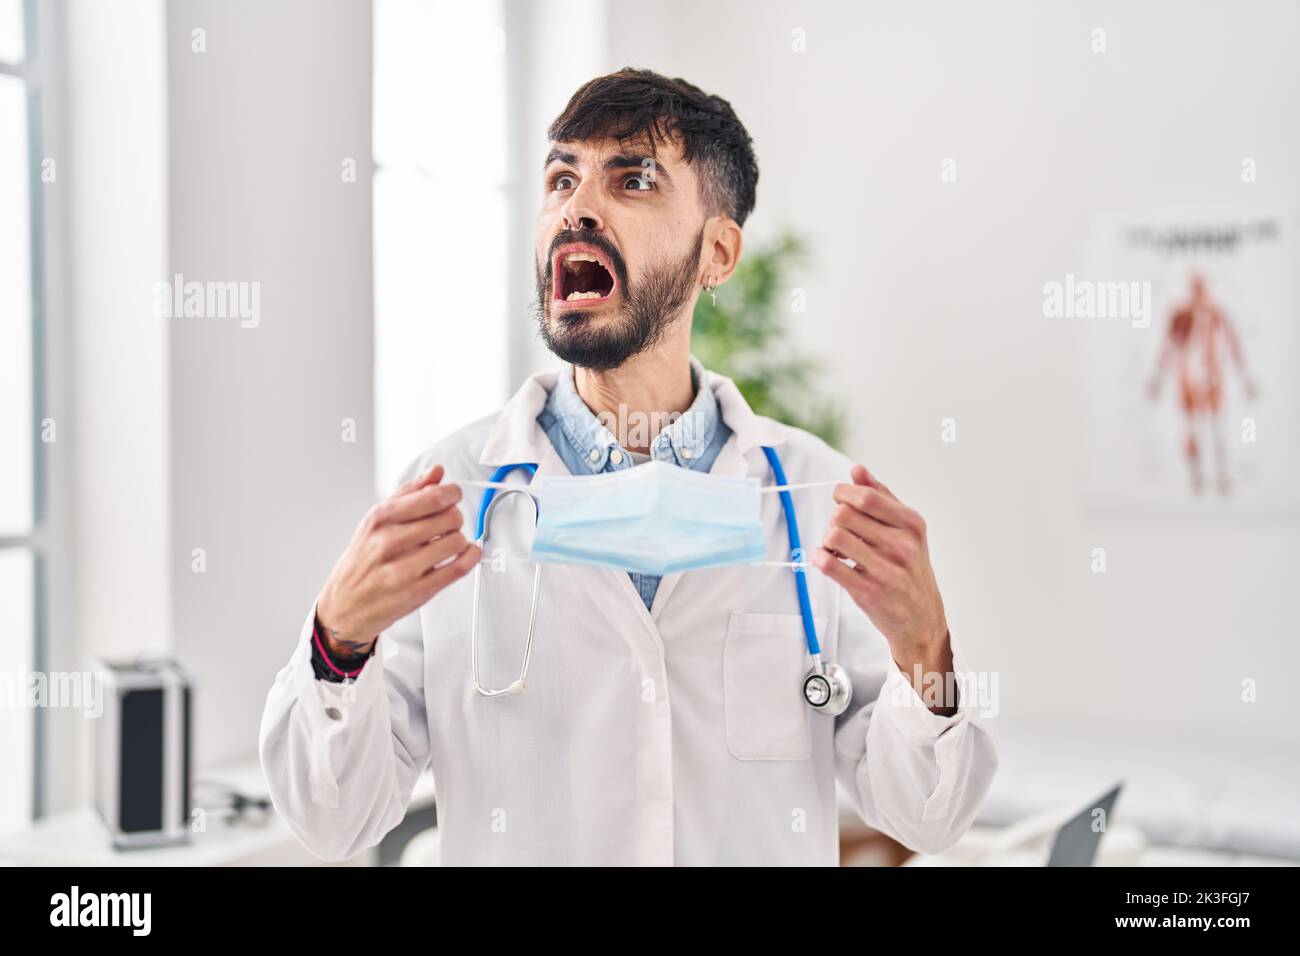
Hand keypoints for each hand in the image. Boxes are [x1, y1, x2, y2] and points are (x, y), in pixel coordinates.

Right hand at [316, 464, 479, 654]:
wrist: (345, 604)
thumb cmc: (364, 560)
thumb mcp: (377, 521)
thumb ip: (409, 493)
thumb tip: (436, 473)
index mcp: (380, 519)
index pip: (431, 497)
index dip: (451, 493)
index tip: (454, 495)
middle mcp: (389, 542)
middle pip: (448, 518)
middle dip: (455, 517)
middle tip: (450, 522)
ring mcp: (403, 569)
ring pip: (455, 542)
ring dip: (461, 539)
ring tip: (451, 541)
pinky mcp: (417, 592)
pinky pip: (457, 569)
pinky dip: (470, 558)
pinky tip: (466, 553)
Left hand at [811, 465, 948, 664]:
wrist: (921, 617)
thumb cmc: (910, 568)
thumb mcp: (905, 529)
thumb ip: (882, 497)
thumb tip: (857, 470)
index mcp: (911, 524)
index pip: (865, 496)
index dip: (843, 493)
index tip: (840, 500)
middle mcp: (901, 545)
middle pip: (844, 514)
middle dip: (835, 518)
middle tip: (841, 529)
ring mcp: (885, 569)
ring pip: (834, 536)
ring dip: (827, 540)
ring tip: (837, 548)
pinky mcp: (867, 591)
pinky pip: (829, 565)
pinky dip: (820, 558)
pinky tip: (828, 560)